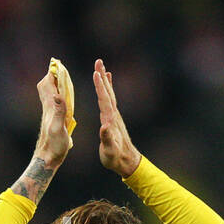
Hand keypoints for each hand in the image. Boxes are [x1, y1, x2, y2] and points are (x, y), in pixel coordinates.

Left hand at [35, 72, 73, 164]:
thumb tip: (58, 94)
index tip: (58, 64)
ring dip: (54, 83)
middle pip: (46, 85)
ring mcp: (49, 113)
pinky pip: (54, 101)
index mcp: (50, 107)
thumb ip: (59, 111)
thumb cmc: (54, 145)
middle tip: (59, 68)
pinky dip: (58, 93)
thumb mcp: (58, 128)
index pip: (48, 84)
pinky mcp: (52, 119)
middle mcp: (48, 108)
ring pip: (49, 93)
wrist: (47, 157)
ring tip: (62, 77)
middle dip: (52, 75)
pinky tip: (64, 97)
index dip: (52, 73)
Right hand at [93, 58, 140, 176]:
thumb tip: (104, 126)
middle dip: (102, 77)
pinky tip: (106, 84)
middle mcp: (113, 115)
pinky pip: (110, 99)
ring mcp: (114, 115)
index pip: (104, 100)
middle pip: (108, 92)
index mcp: (110, 120)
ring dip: (105, 80)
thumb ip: (107, 138)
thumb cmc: (115, 158)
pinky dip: (107, 90)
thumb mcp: (109, 150)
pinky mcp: (113, 118)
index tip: (96, 73)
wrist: (126, 161)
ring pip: (109, 94)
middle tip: (98, 61)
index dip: (100, 87)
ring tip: (101, 68)